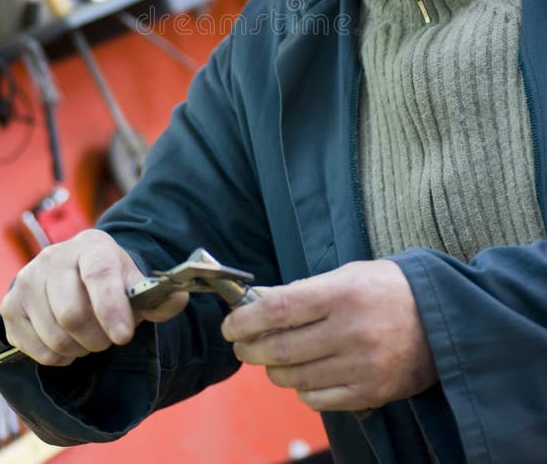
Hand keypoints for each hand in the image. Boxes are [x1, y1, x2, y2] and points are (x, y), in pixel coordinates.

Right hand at [0, 229, 188, 365]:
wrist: (70, 277)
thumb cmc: (108, 283)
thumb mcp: (134, 284)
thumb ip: (159, 297)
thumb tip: (180, 299)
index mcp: (91, 245)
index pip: (99, 275)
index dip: (112, 308)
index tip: (124, 336)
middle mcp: (54, 256)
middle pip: (73, 314)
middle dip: (97, 338)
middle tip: (108, 339)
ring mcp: (27, 279)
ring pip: (55, 336)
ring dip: (78, 349)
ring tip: (88, 339)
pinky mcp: (11, 306)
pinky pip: (36, 350)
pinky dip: (58, 357)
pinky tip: (67, 342)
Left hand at [221, 260, 436, 411]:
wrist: (444, 318)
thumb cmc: (390, 290)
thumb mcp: (348, 274)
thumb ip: (304, 290)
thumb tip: (259, 301)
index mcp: (342, 294)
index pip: (279, 309)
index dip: (246, 319)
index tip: (232, 324)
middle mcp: (350, 331)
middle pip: (281, 349)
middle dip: (251, 348)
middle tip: (243, 343)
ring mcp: (361, 366)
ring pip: (295, 378)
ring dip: (274, 370)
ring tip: (274, 358)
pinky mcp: (370, 393)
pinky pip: (318, 400)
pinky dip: (303, 390)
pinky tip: (305, 375)